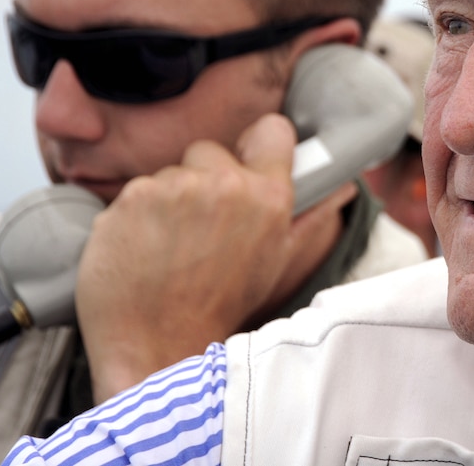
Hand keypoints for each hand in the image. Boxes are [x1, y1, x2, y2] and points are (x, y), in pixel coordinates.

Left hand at [74, 113, 356, 402]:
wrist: (156, 344)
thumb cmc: (220, 306)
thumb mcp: (276, 262)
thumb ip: (309, 219)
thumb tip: (341, 190)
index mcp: (269, 197)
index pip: (272, 130)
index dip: (257, 144)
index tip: (246, 159)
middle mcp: (226, 184)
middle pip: (210, 151)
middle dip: (203, 178)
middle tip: (199, 225)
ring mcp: (175, 187)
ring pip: (170, 173)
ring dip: (167, 200)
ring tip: (168, 246)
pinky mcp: (132, 197)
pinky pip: (135, 191)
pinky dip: (135, 215)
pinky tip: (140, 248)